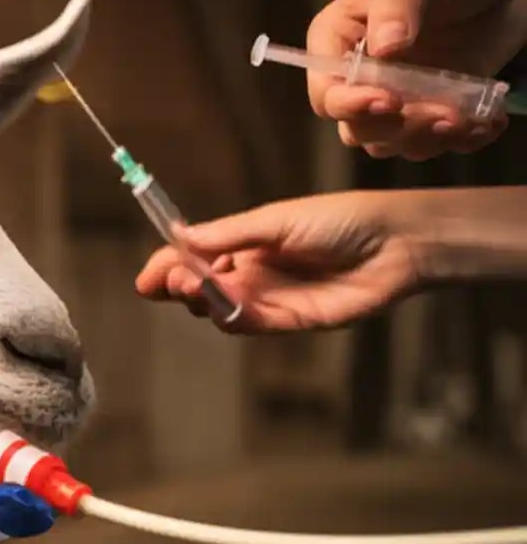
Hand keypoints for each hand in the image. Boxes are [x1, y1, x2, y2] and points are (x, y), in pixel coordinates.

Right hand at [135, 192, 425, 332]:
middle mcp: (253, 274)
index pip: (195, 259)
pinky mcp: (294, 321)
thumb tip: (180, 238)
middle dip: (180, 286)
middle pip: (202, 289)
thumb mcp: (276, 220)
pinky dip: (234, 317)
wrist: (396, 241)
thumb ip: (229, 235)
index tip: (147, 277)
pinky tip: (224, 306)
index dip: (168, 268)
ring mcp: (272, 299)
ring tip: (195, 286)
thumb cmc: (341, 219)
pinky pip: (255, 325)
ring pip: (222, 310)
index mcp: (245, 245)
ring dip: (204, 301)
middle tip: (173, 280)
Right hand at [308, 0, 526, 159]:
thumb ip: (398, 6)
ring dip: (427, 140)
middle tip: (441, 113)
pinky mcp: (432, 110)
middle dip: (395, 128)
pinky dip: (461, 141)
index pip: (326, 91)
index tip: (390, 101)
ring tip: (466, 119)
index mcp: (339, 41)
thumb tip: (384, 46)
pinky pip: (434, 143)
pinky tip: (487, 122)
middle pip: (355, 128)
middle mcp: (360, 77)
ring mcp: (396, 97)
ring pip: (391, 144)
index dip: (350, 104)